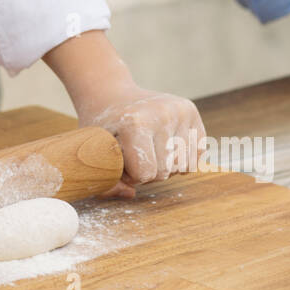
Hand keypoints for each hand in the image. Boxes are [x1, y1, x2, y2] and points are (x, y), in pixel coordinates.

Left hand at [75, 85, 205, 197]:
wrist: (111, 95)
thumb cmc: (102, 129)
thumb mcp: (93, 154)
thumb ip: (105, 182)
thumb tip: (131, 194)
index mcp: (135, 123)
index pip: (145, 174)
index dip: (131, 176)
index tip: (120, 162)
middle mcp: (162, 113)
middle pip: (165, 172)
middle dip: (148, 172)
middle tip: (133, 155)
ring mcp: (179, 110)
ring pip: (184, 165)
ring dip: (166, 166)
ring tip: (148, 149)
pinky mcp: (190, 110)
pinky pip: (197, 153)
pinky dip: (181, 157)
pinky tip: (164, 145)